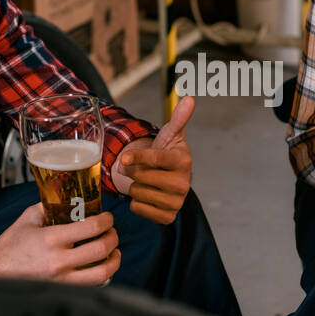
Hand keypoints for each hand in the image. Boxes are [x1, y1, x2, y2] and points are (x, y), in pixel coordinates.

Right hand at [0, 202, 119, 285]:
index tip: (108, 216)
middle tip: (112, 231)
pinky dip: (104, 275)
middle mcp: (58, 261)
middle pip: (101, 249)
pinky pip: (92, 285)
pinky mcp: (63, 288)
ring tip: (114, 251)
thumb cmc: (12, 242)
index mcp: (51, 239)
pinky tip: (102, 266)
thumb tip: (71, 195)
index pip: (91, 227)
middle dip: (113, 237)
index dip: (107, 220)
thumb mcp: (30, 216)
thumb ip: (51, 205)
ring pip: (102, 273)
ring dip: (114, 260)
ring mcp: (62, 278)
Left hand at [113, 95, 194, 224]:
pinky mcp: (168, 217)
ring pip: (138, 193)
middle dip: (133, 171)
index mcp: (184, 161)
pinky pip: (138, 209)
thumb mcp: (170, 134)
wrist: (169, 178)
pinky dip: (136, 202)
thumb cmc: (166, 153)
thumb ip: (178, 117)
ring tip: (143, 180)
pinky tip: (146, 194)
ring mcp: (177, 202)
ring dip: (134, 186)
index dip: (138, 157)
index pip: (156, 159)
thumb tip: (190, 98)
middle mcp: (184, 183)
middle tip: (136, 167)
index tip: (124, 158)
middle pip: (142, 177)